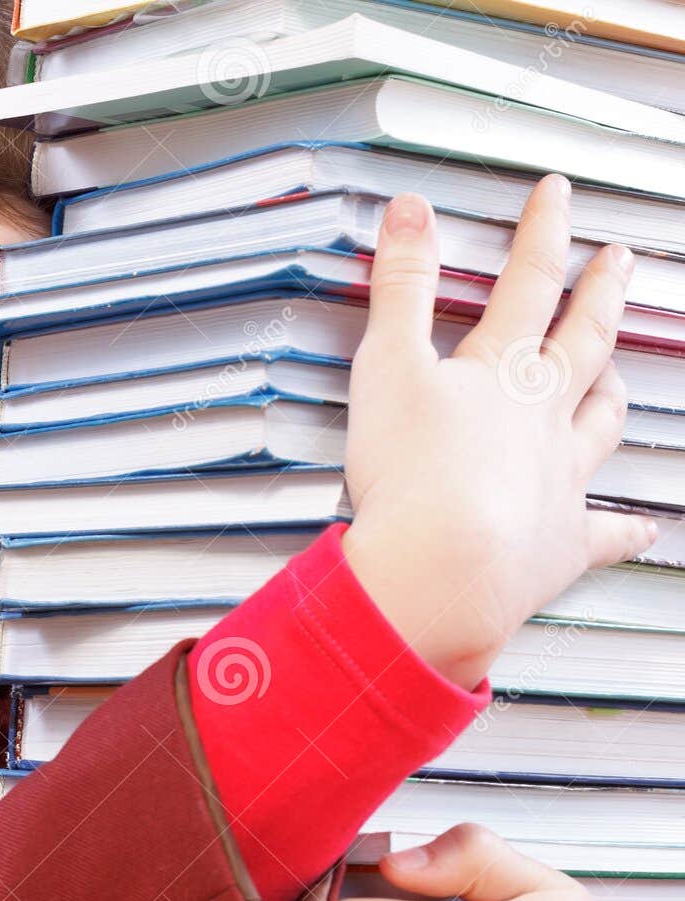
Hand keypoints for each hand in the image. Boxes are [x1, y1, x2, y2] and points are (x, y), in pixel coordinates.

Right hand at [342, 175, 657, 691]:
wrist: (442, 571)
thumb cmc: (412, 479)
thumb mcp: (386, 366)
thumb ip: (400, 287)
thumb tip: (409, 215)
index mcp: (503, 372)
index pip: (529, 283)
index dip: (543, 234)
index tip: (555, 199)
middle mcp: (544, 418)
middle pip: (583, 342)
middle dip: (600, 296)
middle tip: (617, 264)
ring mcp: (560, 479)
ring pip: (601, 424)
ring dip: (611, 393)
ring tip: (617, 374)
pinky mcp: (561, 544)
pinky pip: (605, 533)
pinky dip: (626, 530)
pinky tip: (643, 527)